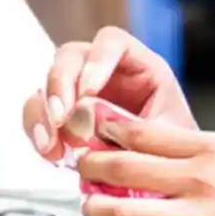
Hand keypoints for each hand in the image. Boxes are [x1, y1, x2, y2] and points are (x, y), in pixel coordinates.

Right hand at [23, 27, 195, 162]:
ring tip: (53, 145)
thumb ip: (139, 129)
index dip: (97, 61)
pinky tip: (51, 153)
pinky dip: (39, 132)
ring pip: (48, 84)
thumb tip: (102, 126)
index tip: (89, 92)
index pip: (113, 43)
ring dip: (43, 113)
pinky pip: (39, 114)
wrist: (168, 172)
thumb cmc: (175, 146)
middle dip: (61, 85)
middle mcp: (106, 72)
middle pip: (71, 56)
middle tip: (61, 118)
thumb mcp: (168, 135)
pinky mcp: (63, 116)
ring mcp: (80, 91)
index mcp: (141, 65)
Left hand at [79, 111, 214, 215]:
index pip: (146, 132)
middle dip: (92, 166)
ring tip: (93, 209)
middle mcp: (200, 181)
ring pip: (123, 211)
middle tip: (83, 169)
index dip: (110, 130)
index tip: (96, 132)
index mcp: (213, 150)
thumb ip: (206, 154)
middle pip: (124, 166)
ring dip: (97, 210)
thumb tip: (169, 153)